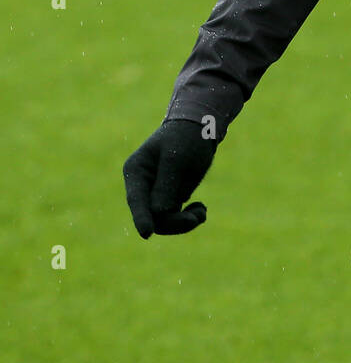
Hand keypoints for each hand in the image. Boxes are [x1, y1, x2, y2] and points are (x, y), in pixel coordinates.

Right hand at [123, 119, 217, 238]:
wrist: (199, 129)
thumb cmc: (185, 138)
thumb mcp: (177, 158)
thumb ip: (167, 185)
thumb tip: (159, 212)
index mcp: (136, 171)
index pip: (136, 199)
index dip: (141, 217)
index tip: (147, 233)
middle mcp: (142, 185)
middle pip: (151, 215)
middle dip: (173, 221)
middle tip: (197, 218)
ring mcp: (155, 194)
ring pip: (163, 221)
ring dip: (183, 222)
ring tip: (202, 213)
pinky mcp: (169, 198)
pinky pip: (174, 218)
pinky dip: (189, 217)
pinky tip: (201, 208)